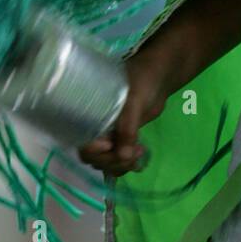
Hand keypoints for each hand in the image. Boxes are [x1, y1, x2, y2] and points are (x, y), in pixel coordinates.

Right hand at [78, 54, 168, 176]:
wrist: (158, 76)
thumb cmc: (141, 80)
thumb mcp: (134, 102)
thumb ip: (127, 128)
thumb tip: (123, 156)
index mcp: (90, 115)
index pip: (82, 142)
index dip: (93, 150)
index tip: (110, 145)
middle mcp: (95, 127)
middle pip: (93, 157)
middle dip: (112, 161)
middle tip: (135, 152)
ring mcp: (108, 134)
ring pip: (105, 161)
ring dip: (120, 165)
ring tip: (140, 153)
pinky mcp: (121, 139)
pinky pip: (117, 159)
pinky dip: (126, 164)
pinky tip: (140, 159)